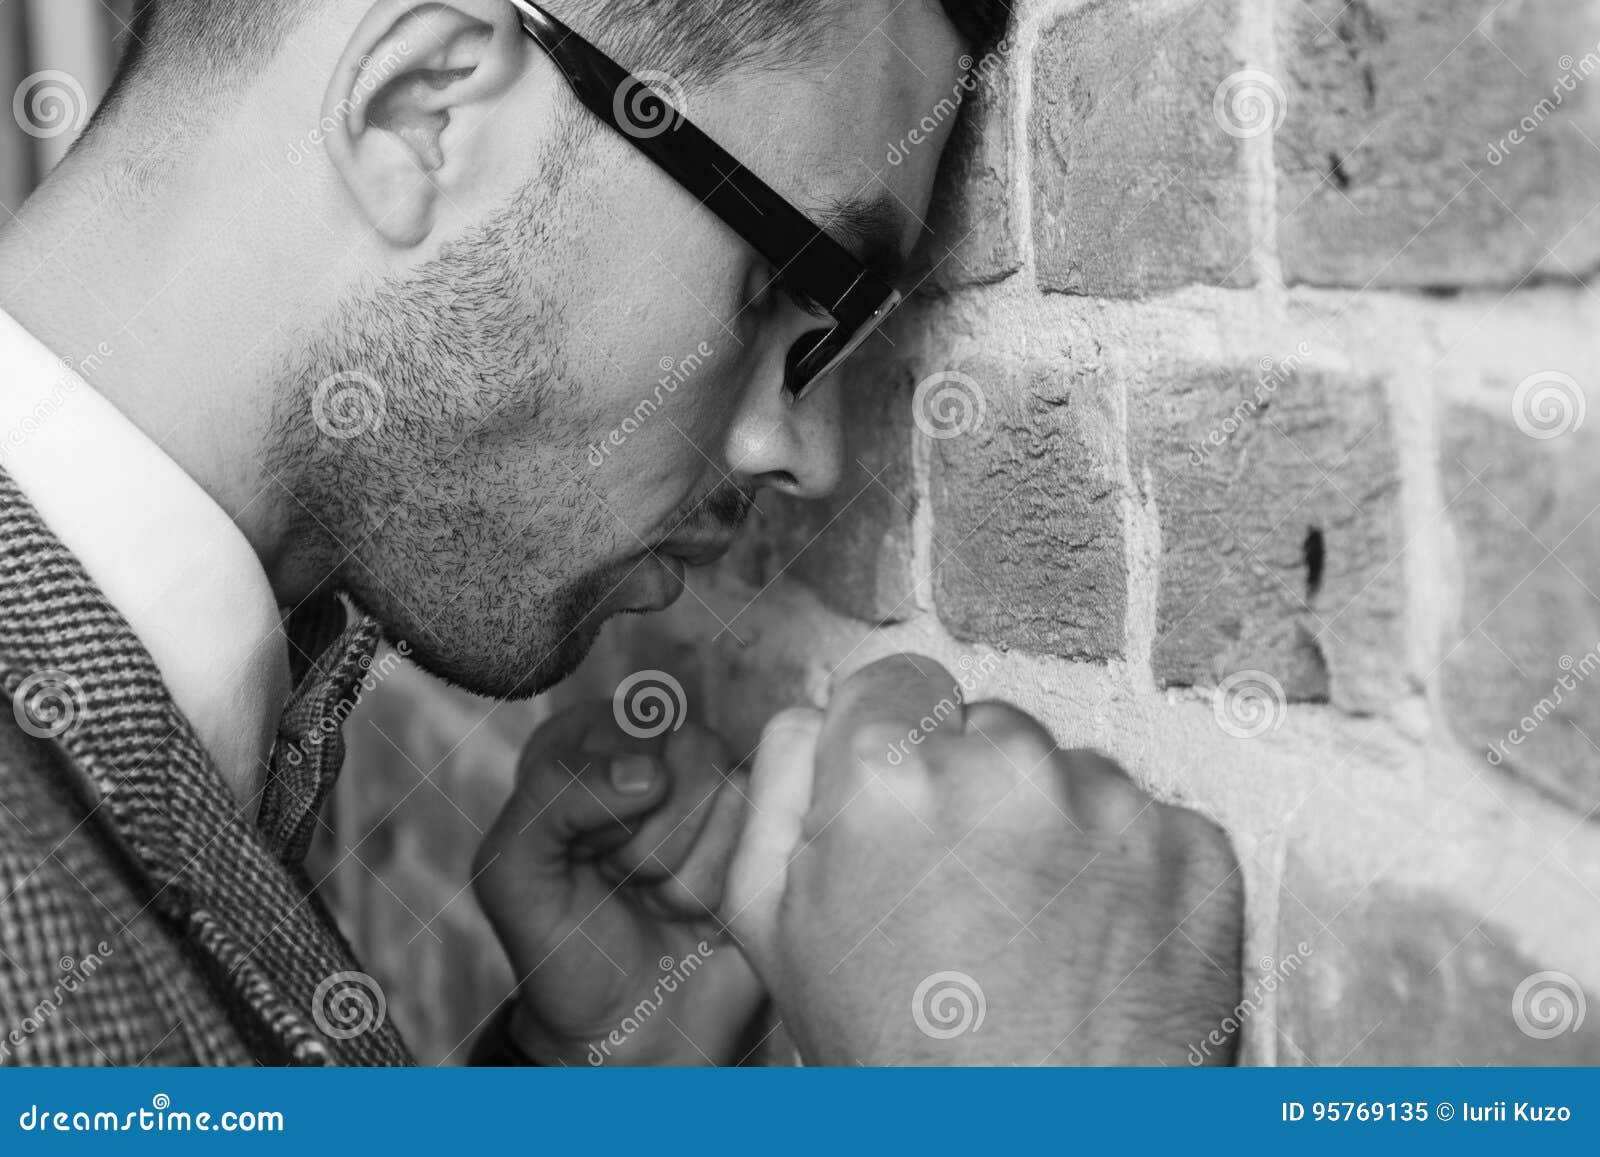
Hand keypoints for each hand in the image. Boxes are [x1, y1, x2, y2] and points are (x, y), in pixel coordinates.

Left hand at [474, 702, 763, 1064]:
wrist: (626, 1034)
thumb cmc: (561, 950)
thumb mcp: (512, 875)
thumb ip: (552, 796)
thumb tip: (649, 772)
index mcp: (580, 742)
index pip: (616, 728)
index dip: (602, 805)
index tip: (582, 853)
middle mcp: (651, 751)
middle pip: (688, 747)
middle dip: (650, 840)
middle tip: (621, 881)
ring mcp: (712, 791)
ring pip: (731, 788)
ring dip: (685, 871)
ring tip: (656, 901)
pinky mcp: (758, 831)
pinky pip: (766, 831)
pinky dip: (723, 889)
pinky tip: (698, 913)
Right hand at [722, 654, 1242, 1064]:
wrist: (1039, 1150)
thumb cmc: (902, 1062)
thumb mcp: (774, 928)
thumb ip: (777, 789)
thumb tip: (811, 718)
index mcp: (887, 772)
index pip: (895, 680)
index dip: (893, 742)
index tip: (906, 798)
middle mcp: (1003, 766)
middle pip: (983, 727)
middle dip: (970, 788)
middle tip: (961, 892)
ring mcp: (1110, 804)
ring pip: (1068, 771)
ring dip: (1050, 826)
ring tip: (1030, 932)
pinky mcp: (1192, 848)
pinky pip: (1146, 822)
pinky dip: (1126, 869)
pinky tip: (1092, 944)